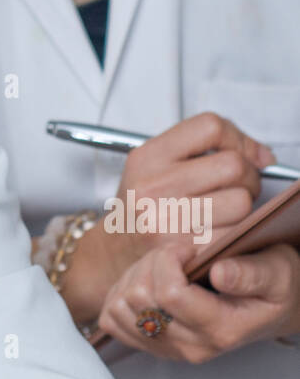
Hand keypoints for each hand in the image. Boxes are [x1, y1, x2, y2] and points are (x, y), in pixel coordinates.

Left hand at [97, 241, 299, 361]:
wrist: (274, 306)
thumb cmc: (276, 284)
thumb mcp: (277, 272)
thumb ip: (251, 273)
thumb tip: (219, 273)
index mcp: (221, 329)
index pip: (170, 294)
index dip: (170, 259)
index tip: (188, 247)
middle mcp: (191, 347)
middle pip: (140, 299)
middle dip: (151, 263)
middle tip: (176, 253)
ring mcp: (169, 349)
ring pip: (120, 307)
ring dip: (135, 276)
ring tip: (163, 265)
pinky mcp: (152, 344)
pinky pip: (111, 320)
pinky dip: (120, 294)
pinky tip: (147, 280)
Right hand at [114, 112, 273, 242]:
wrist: (116, 250)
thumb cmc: (144, 205)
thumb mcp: (157, 164)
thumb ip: (204, 148)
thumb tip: (263, 155)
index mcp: (148, 156)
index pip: (210, 127)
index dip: (239, 139)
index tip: (246, 154)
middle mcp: (153, 186)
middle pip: (233, 166)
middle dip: (248, 176)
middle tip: (239, 186)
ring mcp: (165, 220)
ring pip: (240, 202)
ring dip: (243, 208)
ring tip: (228, 210)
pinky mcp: (181, 251)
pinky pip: (233, 235)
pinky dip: (235, 234)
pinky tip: (220, 231)